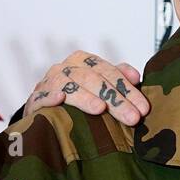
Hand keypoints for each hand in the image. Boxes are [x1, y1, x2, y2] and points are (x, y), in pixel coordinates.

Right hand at [23, 51, 149, 126]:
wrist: (45, 110)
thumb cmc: (79, 97)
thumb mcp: (100, 85)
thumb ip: (118, 78)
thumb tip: (136, 78)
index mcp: (84, 61)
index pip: (109, 72)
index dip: (127, 90)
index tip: (143, 108)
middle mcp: (66, 68)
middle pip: (93, 79)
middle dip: (115, 99)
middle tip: (132, 117)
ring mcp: (49, 82)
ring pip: (69, 85)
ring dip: (86, 98)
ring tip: (100, 109)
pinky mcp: (35, 99)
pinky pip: (41, 96)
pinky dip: (50, 97)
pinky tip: (60, 100)